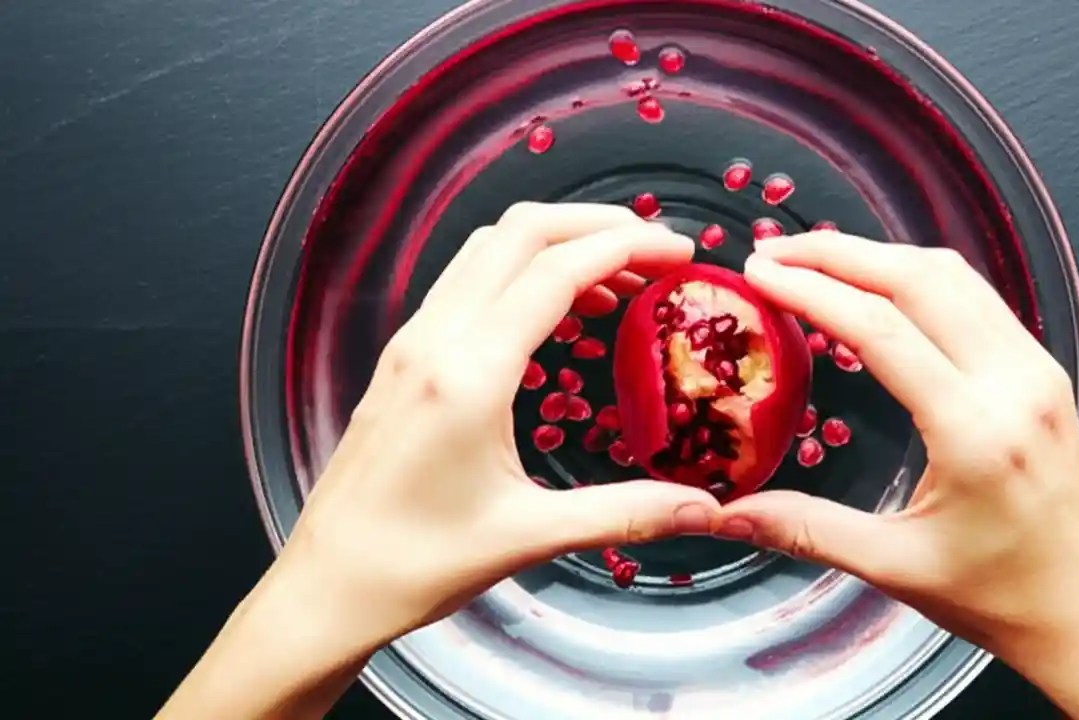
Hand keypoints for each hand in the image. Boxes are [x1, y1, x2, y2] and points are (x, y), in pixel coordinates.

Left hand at [159, 203, 717, 719]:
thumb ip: (625, 513)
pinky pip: (466, 286)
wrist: (325, 587)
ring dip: (554, 247)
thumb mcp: (529, 537)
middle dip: (594, 226)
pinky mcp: (401, 361)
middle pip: (519, 233)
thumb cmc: (415, 564)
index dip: (628, 247)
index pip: (557, 271)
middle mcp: (434, 341)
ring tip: (617, 283)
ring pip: (486, 251)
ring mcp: (411, 345)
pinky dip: (519, 275)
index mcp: (467, 373)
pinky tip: (556, 319)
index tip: (681, 251)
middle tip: (655, 249)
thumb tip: (707, 509)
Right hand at [715, 234, 1078, 718]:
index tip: (760, 273)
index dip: (812, 289)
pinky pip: (978, 299)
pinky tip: (880, 288)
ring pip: (953, 276)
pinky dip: (918, 278)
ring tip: (816, 259)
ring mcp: (1037, 372)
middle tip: (774, 251)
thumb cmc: (1003, 597)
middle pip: (918, 278)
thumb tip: (725, 516)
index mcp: (975, 431)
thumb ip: (805, 530)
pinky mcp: (1044, 374)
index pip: (881, 328)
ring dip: (880, 256)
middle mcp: (1014, 385)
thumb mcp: (895, 565)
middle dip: (837, 252)